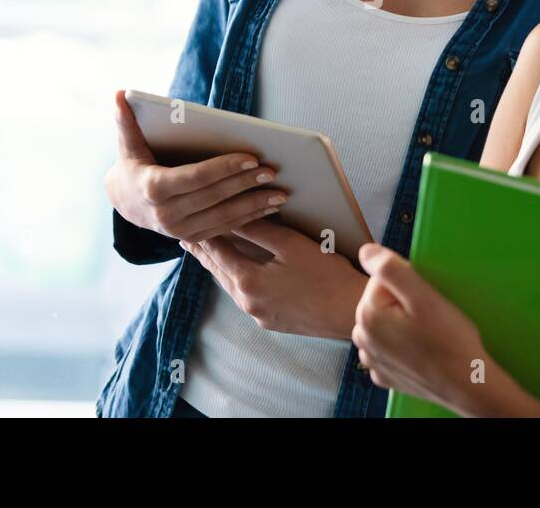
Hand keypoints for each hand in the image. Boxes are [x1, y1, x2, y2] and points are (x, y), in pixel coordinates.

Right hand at [103, 90, 287, 242]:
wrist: (126, 202)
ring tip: (280, 194)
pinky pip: (225, 229)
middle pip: (215, 197)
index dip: (224, 168)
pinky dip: (249, 219)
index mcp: (154, 187)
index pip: (195, 177)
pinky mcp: (192, 239)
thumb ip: (125, 120)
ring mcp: (180, 231)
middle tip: (273, 171)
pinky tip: (269, 208)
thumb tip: (119, 93)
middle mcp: (166, 214)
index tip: (251, 158)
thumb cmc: (134, 165)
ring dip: (254, 206)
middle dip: (246, 184)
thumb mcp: (127, 144)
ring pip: (224, 218)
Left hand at [181, 219, 367, 339]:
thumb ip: (258, 230)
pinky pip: (244, 297)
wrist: (352, 312)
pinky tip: (237, 273)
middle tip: (187, 238)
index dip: (203, 235)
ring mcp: (259, 315)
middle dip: (203, 253)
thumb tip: (233, 217)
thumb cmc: (327, 275)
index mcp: (248, 281)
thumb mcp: (291, 244)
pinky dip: (235, 280)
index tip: (190, 222)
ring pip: (229, 286)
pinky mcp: (271, 322)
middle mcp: (248, 302)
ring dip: (218, 268)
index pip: (216, 252)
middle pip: (218, 272)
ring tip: (207, 253)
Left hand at [352, 244, 539, 416]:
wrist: (467, 385)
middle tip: (430, 318)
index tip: (426, 300)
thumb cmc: (449, 340)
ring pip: (386, 323)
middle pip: (381, 301)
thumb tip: (366, 251)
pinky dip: (403, 346)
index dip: (408, 284)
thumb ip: (390, 269)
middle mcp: (361, 337)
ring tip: (428, 334)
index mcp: (367, 314)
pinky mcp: (384, 374)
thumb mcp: (423, 296)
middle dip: (403, 303)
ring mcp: (372, 359)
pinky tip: (422, 351)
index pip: (382, 279)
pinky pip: (390, 347)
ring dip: (402, 323)